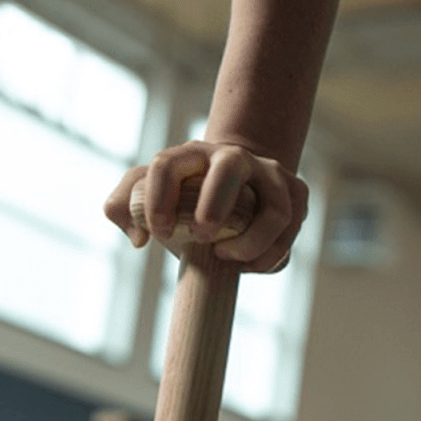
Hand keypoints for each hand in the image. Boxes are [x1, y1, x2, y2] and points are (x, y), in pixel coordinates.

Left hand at [103, 140, 308, 272]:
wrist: (235, 185)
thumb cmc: (185, 197)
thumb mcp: (148, 196)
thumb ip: (125, 206)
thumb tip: (137, 237)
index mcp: (190, 154)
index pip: (167, 165)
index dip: (158, 199)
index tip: (158, 233)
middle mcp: (233, 156)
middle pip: (231, 167)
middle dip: (215, 205)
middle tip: (201, 236)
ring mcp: (270, 173)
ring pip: (275, 208)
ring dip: (252, 242)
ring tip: (227, 258)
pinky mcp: (296, 193)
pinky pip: (292, 228)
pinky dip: (271, 255)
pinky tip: (249, 265)